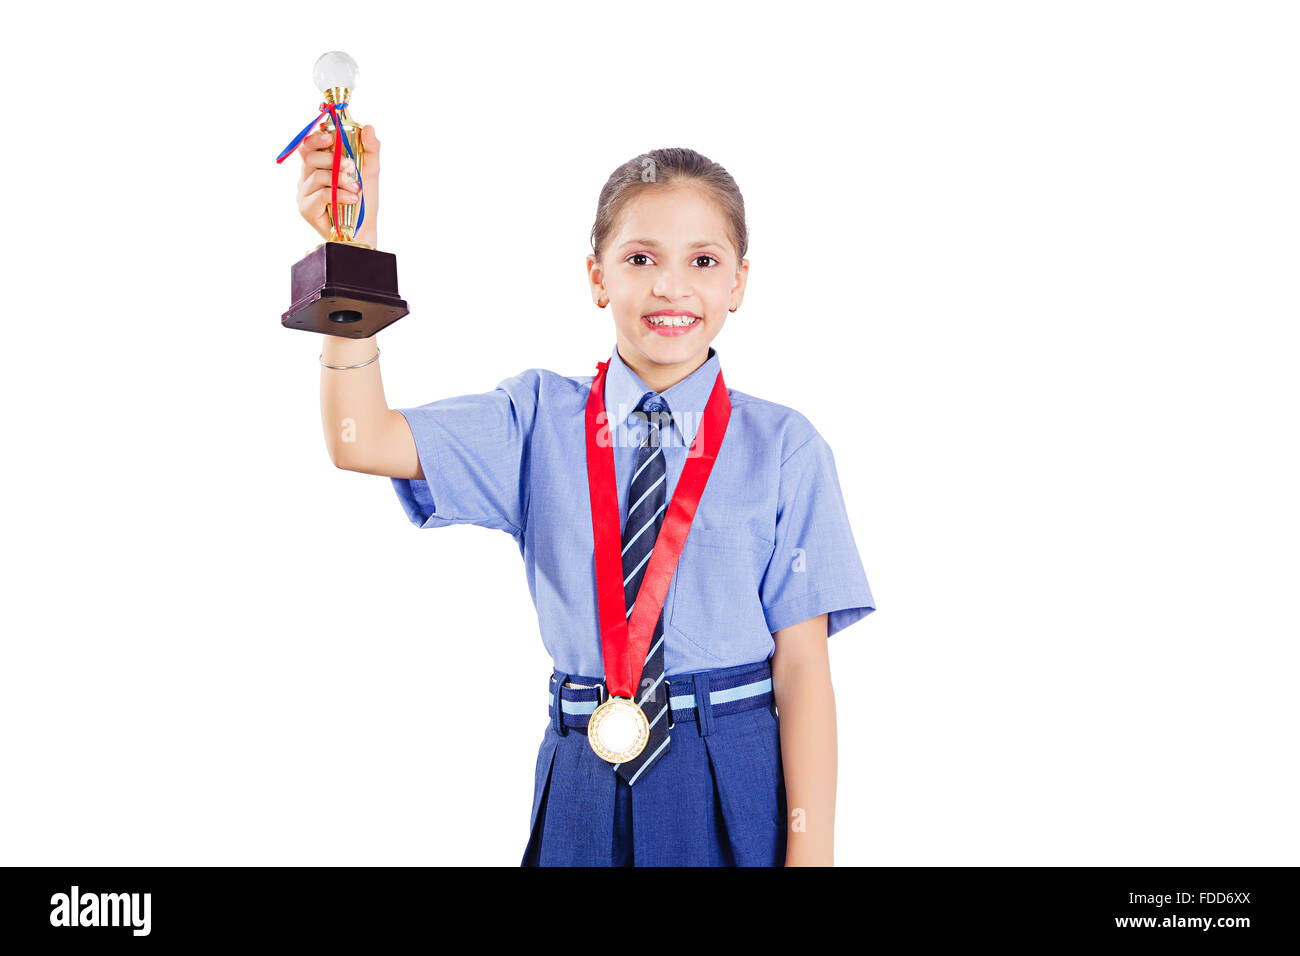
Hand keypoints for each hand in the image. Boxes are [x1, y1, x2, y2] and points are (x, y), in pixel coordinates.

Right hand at [296, 124, 379, 245]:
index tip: (331, 136)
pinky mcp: (306, 208)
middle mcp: (306, 177)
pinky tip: (352, 199)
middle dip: (331, 158)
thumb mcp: (370, 172)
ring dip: (340, 180)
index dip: (316, 138)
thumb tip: (369, 127)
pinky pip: (321, 194)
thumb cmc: (364, 201)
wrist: (364, 230)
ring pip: (317, 175)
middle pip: (309, 157)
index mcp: (317, 165)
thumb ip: (370, 149)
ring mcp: (304, 193)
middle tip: (350, 166)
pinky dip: (339, 194)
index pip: (308, 145)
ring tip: (356, 188)